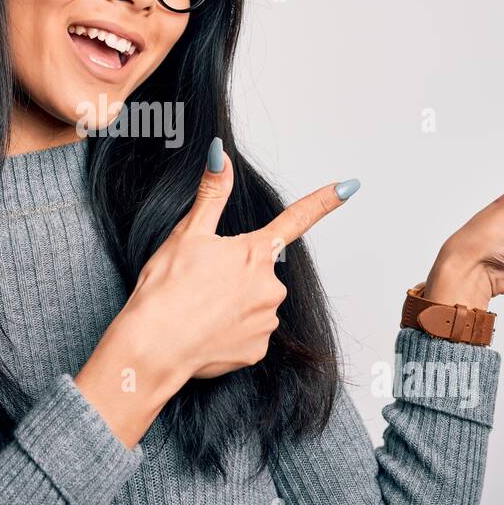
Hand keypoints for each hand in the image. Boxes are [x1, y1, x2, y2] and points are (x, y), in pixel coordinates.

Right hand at [112, 137, 356, 382]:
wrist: (155, 347)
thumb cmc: (166, 289)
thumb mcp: (187, 234)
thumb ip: (211, 194)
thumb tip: (220, 154)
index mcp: (254, 252)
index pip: (296, 219)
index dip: (323, 201)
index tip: (348, 187)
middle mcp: (269, 286)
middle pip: (260, 272)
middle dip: (236, 275)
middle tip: (200, 284)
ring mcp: (266, 320)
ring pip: (255, 304)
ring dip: (232, 305)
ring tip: (199, 310)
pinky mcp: (256, 350)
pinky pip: (248, 334)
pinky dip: (230, 332)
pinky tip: (206, 332)